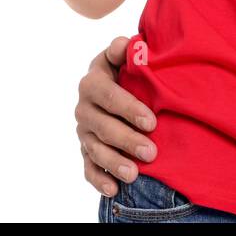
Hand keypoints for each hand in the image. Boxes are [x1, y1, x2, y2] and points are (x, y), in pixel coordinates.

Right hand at [76, 36, 157, 195]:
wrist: (120, 83)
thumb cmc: (129, 69)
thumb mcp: (125, 56)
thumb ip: (125, 51)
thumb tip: (125, 45)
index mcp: (93, 81)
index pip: (109, 96)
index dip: (129, 109)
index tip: (152, 122)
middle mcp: (84, 107)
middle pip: (102, 126)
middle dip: (127, 140)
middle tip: (151, 152)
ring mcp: (84, 131)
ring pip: (95, 149)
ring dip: (114, 163)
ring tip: (134, 175)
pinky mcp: (86, 150)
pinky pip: (88, 167)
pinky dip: (99, 179)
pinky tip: (113, 189)